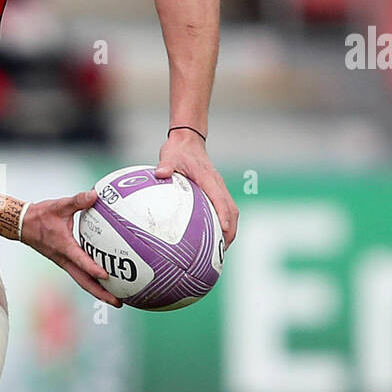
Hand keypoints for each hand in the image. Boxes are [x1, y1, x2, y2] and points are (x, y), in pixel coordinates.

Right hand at [21, 190, 122, 306]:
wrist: (23, 225)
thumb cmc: (41, 216)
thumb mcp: (59, 205)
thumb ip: (78, 200)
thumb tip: (95, 194)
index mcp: (63, 247)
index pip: (80, 260)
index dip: (93, 268)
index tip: (106, 276)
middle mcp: (64, 259)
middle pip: (84, 282)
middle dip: (101, 294)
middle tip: (118, 302)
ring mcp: (64, 263)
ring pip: (82, 281)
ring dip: (98, 292)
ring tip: (116, 300)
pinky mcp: (64, 262)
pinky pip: (80, 275)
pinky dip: (92, 282)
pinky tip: (104, 283)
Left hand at [156, 130, 237, 244]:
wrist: (188, 140)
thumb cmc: (178, 149)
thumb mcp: (169, 155)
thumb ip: (166, 164)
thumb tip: (160, 173)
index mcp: (209, 179)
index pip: (220, 199)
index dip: (224, 215)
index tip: (224, 230)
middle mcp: (218, 185)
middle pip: (232, 211)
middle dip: (231, 231)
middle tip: (223, 251)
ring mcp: (218, 189)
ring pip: (231, 212)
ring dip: (230, 230)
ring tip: (220, 251)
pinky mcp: (215, 192)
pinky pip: (224, 210)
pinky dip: (223, 224)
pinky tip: (212, 238)